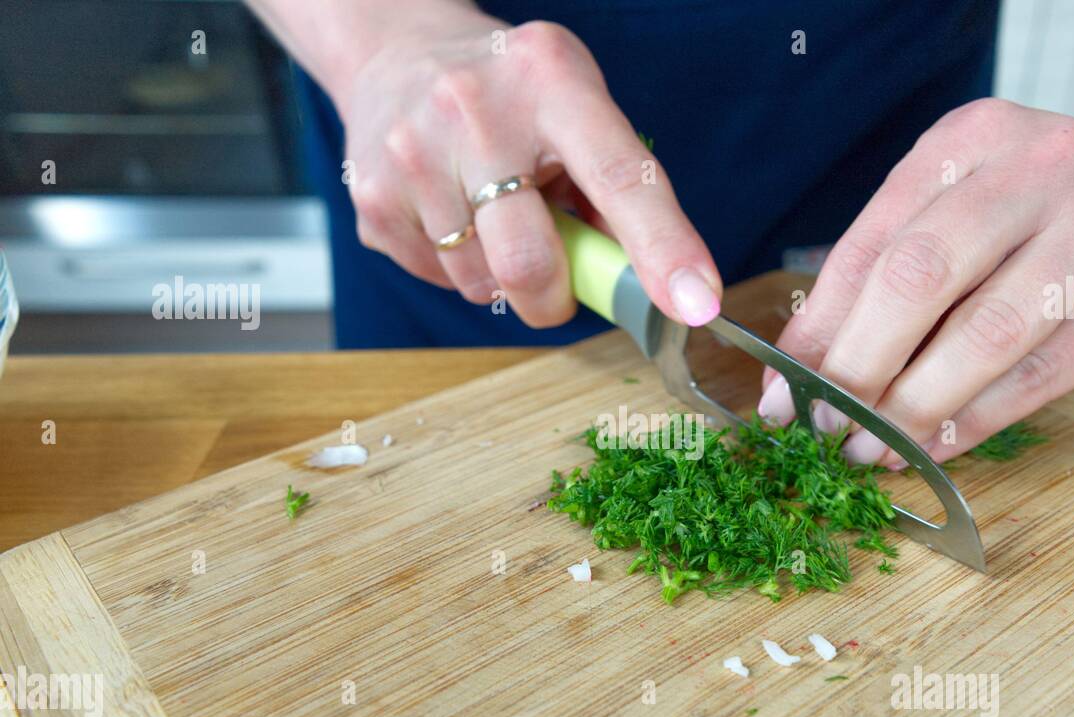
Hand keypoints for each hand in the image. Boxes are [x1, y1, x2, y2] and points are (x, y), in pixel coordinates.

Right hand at [336, 15, 721, 328]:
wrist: (395, 50)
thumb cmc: (511, 93)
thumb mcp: (575, 108)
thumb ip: (615, 189)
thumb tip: (650, 284)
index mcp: (551, 83)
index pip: (620, 178)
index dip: (663, 248)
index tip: (695, 303)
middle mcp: (474, 112)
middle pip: (530, 263)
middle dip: (553, 298)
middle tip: (555, 281)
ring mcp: (412, 156)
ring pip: (482, 284)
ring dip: (501, 273)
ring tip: (490, 211)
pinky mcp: (372, 199)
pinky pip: (438, 279)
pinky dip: (458, 264)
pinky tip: (450, 210)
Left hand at [757, 98, 1073, 465]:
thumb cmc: (1037, 218)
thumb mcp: (956, 213)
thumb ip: (879, 278)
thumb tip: (792, 376)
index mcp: (973, 137)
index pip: (873, 242)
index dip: (818, 327)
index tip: (779, 396)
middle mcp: (1044, 167)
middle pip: (922, 276)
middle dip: (858, 366)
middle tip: (822, 430)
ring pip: (985, 334)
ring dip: (911, 407)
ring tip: (866, 452)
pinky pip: (1038, 377)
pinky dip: (970, 422)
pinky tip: (927, 449)